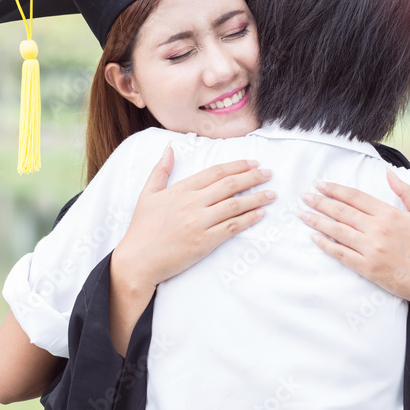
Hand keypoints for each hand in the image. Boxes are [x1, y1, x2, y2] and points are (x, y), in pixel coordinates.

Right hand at [112, 148, 274, 292]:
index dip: (237, 165)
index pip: (215, 172)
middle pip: (229, 185)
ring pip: (235, 205)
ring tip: (271, 193)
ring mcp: (199, 222)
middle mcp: (192, 203)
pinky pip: (232, 227)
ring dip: (256, 198)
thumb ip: (160, 170)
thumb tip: (170, 149)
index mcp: (181, 189)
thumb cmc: (142, 228)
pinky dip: (248, 219)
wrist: (138, 261)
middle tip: (269, 173)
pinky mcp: (205, 242)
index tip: (253, 162)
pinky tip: (260, 214)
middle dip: (253, 177)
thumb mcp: (147, 194)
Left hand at [299, 169, 409, 311]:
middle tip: (305, 196)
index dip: (336, 190)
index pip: (355, 197)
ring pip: (337, 231)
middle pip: (342, 212)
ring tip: (303, 214)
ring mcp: (370, 250)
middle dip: (320, 202)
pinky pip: (341, 254)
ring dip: (317, 221)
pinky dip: (326, 245)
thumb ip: (406, 191)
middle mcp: (377, 230)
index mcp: (390, 214)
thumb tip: (389, 173)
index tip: (321, 185)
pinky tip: (314, 238)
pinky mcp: (367, 268)